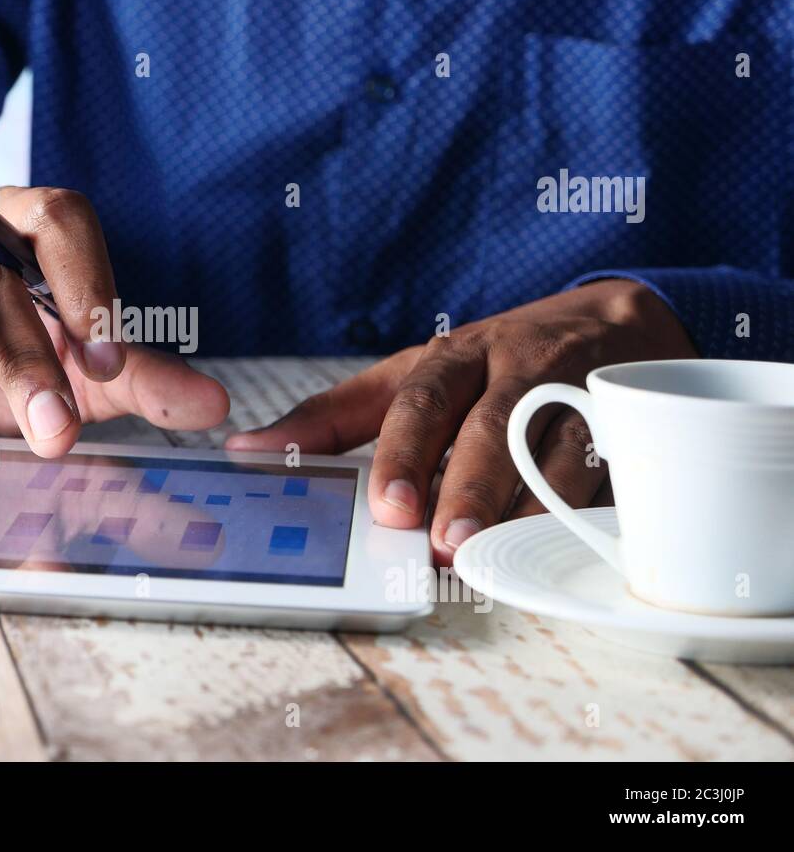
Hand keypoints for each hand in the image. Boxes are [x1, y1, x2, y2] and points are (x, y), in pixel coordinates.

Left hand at [226, 280, 696, 565]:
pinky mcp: (626, 419)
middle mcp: (515, 367)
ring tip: (495, 554)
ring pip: (554, 448)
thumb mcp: (411, 377)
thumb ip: (334, 418)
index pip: (421, 400)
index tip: (388, 506)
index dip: (403, 452)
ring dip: (525, 505)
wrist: (609, 321)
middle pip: (490, 426)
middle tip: (443, 545)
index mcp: (455, 356)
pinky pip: (610, 463)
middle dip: (466, 487)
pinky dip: (584, 504)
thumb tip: (247, 448)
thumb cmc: (492, 363)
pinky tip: (561, 539)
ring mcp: (576, 391)